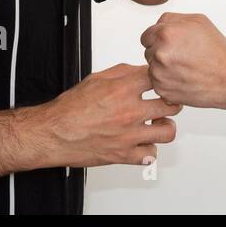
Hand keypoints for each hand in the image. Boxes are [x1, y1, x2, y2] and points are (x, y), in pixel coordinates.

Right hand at [37, 63, 180, 167]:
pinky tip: (144, 142)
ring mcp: (129, 135)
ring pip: (168, 131)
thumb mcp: (96, 78)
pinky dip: (149, 149)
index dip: (162, 78)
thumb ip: (123, 73)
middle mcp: (129, 112)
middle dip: (171, 102)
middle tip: (167, 102)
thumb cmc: (70, 108)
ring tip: (158, 123)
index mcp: (123, 89)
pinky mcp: (124, 155)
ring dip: (165, 126)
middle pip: (171, 105)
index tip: (162, 81)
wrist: (54, 133)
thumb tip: (141, 70)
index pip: (159, 78)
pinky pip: (151, 155)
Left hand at [141, 12, 225, 109]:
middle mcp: (159, 53)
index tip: (173, 44)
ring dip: (164, 68)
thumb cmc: (217, 51)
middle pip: (148, 51)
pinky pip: (158, 83)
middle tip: (182, 56)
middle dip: (161, 52)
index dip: (159, 39)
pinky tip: (184, 78)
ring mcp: (159, 74)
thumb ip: (173, 19)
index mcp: (166, 33)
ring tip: (185, 67)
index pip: (147, 35)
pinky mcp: (162, 90)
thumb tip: (159, 24)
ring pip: (153, 68)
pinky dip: (168, 82)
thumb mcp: (198, 21)